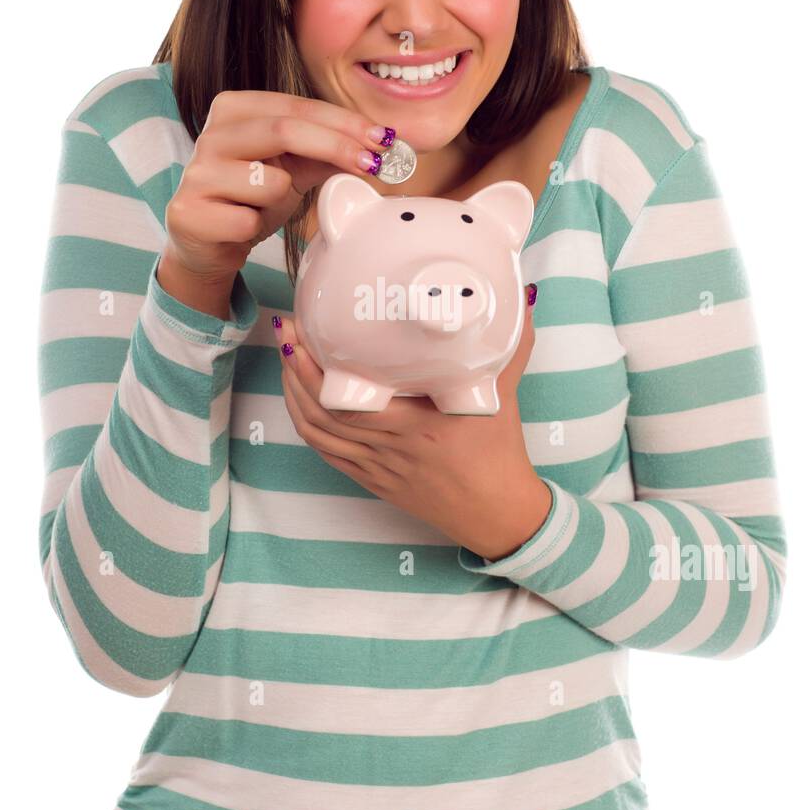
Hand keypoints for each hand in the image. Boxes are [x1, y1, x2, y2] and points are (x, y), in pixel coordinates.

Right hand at [163, 90, 396, 288]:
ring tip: (262, 208)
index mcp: (234, 109)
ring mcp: (196, 172)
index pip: (298, 107)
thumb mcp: (292, 169)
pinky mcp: (187, 213)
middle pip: (285, 130)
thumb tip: (378, 145)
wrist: (206, 244)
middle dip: (336, 147)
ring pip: (269, 183)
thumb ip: (328, 152)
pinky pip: (248, 221)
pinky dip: (256, 228)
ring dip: (281, 202)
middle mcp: (210, 133)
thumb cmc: (250, 199)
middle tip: (372, 165)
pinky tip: (240, 228)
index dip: (344, 123)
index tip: (382, 139)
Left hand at [272, 284, 552, 559]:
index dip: (318, 369)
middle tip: (288, 330)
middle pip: (324, 411)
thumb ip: (511, 344)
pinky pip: (326, 452)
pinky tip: (299, 396)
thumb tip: (522, 295)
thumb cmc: (501, 452)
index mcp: (419, 425)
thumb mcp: (504, 395)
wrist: (496, 513)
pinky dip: (306, 422)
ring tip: (287, 355)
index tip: (308, 328)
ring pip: (318, 432)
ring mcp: (378, 466)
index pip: (352, 400)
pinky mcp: (372, 480)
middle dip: (297, 368)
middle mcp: (392, 447)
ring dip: (294, 394)